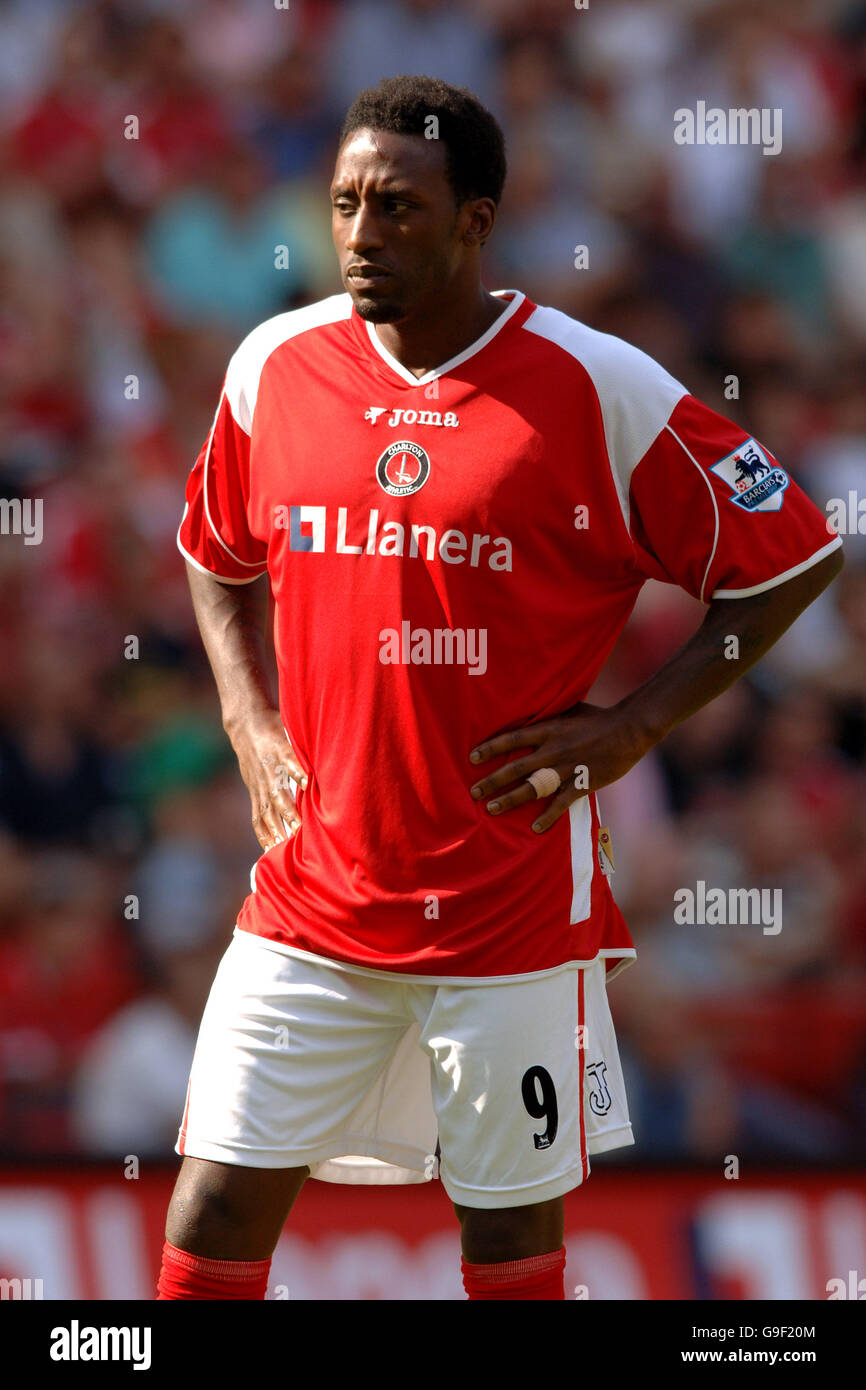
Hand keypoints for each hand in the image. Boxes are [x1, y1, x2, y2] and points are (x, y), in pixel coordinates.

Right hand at [227, 709, 307, 850]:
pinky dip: (262, 832)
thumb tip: (309, 780)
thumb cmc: (273, 729)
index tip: (302, 816)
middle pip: (274, 804)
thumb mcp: (287, 736)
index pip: (286, 785)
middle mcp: (265, 778)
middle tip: (296, 838)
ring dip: (272, 832)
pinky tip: (268, 847)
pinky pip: (256, 815)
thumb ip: (297, 759)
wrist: (245, 725)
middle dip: (285, 822)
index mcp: (276, 761)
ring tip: (279, 850)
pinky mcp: (253, 791)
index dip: (293, 800)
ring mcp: (257, 786)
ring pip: (264, 813)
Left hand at [468, 701, 648, 832]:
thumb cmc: (598, 717)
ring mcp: (567, 768)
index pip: (511, 739)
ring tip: (492, 809)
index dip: (490, 748)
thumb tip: (528, 712)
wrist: (629, 730)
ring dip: (510, 800)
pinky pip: (561, 803)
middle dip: (492, 781)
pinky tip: (535, 828)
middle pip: (515, 767)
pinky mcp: (582, 783)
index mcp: (548, 729)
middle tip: (473, 791)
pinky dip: (548, 817)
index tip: (472, 758)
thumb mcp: (568, 709)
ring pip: (532, 788)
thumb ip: (548, 715)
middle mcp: (553, 750)